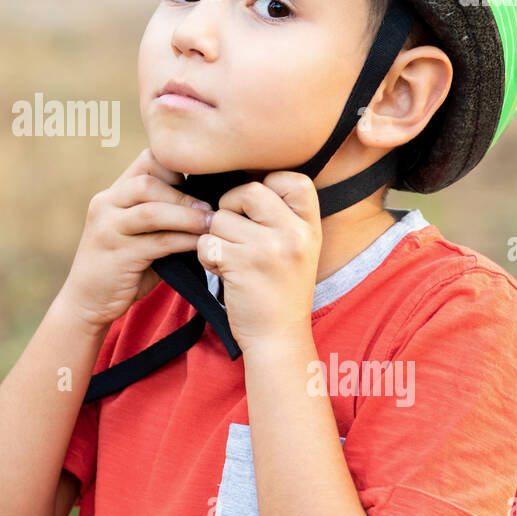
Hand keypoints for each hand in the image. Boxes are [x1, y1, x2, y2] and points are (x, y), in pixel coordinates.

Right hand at [58, 147, 214, 331]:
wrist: (86, 303)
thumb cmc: (120, 268)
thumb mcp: (134, 234)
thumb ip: (159, 217)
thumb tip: (206, 205)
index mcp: (111, 195)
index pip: (146, 161)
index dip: (176, 168)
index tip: (200, 187)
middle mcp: (105, 205)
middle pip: (148, 182)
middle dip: (184, 194)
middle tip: (210, 210)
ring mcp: (108, 229)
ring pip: (153, 211)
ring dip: (187, 217)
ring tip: (210, 224)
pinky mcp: (117, 255)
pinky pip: (158, 242)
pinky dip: (184, 241)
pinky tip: (199, 245)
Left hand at [198, 171, 321, 348]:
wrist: (278, 336)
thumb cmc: (281, 290)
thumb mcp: (299, 248)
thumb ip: (282, 216)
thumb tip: (244, 182)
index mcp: (310, 227)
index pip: (292, 179)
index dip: (268, 185)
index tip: (258, 209)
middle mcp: (293, 233)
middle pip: (249, 191)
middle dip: (231, 206)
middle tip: (233, 230)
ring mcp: (268, 248)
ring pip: (221, 217)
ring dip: (216, 236)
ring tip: (229, 257)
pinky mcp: (241, 265)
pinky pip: (207, 241)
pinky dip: (206, 255)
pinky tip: (220, 269)